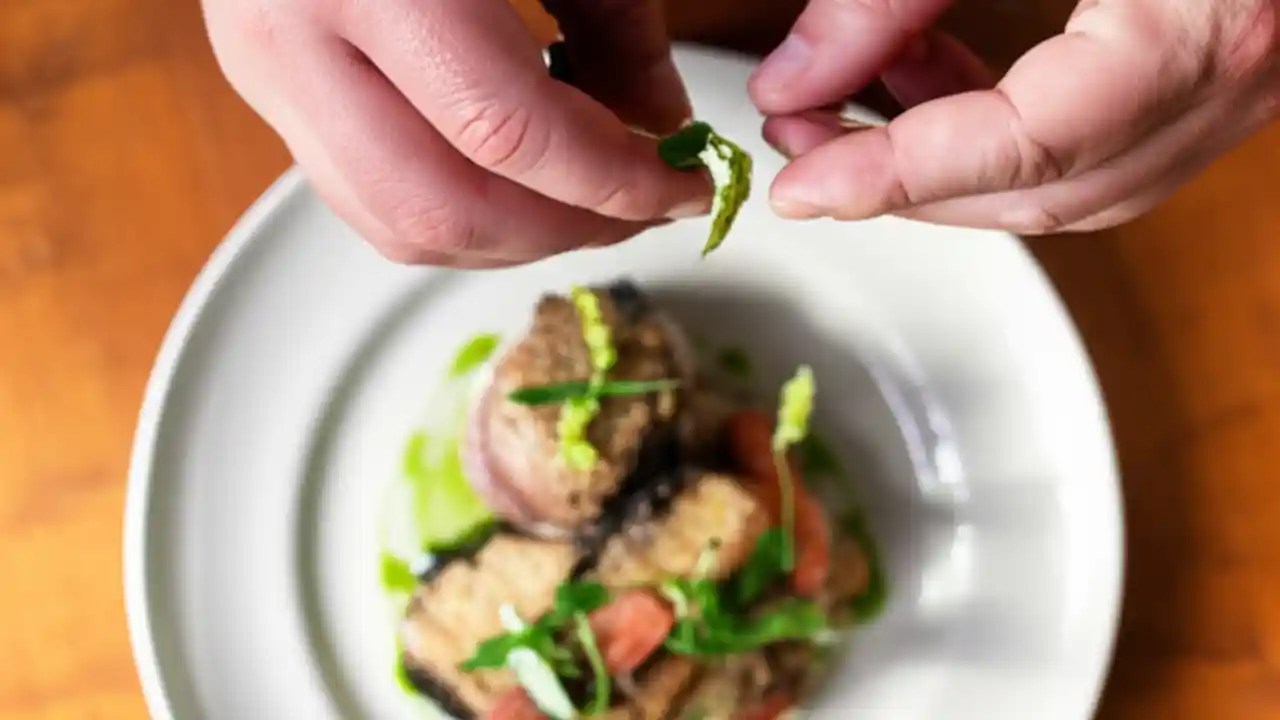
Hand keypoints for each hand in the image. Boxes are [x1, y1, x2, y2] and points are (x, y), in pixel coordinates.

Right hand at [203, 0, 708, 266]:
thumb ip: (614, 19)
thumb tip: (663, 123)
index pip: (504, 129)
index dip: (611, 181)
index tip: (685, 187)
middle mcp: (292, 43)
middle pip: (445, 210)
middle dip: (565, 230)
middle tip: (643, 210)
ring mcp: (267, 80)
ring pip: (401, 228)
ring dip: (515, 238)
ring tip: (590, 201)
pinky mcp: (271, 98)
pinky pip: (373, 202)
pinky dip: (464, 216)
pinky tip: (521, 183)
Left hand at [749, 0, 1279, 233]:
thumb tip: (798, 75)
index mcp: (1203, 16)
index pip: (1029, 142)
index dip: (899, 175)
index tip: (799, 183)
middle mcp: (1235, 70)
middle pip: (1043, 188)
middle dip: (903, 182)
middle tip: (798, 137)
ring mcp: (1236, 80)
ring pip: (1071, 184)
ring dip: (945, 163)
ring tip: (843, 106)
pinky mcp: (1211, 64)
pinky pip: (1098, 140)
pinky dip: (999, 129)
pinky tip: (923, 76)